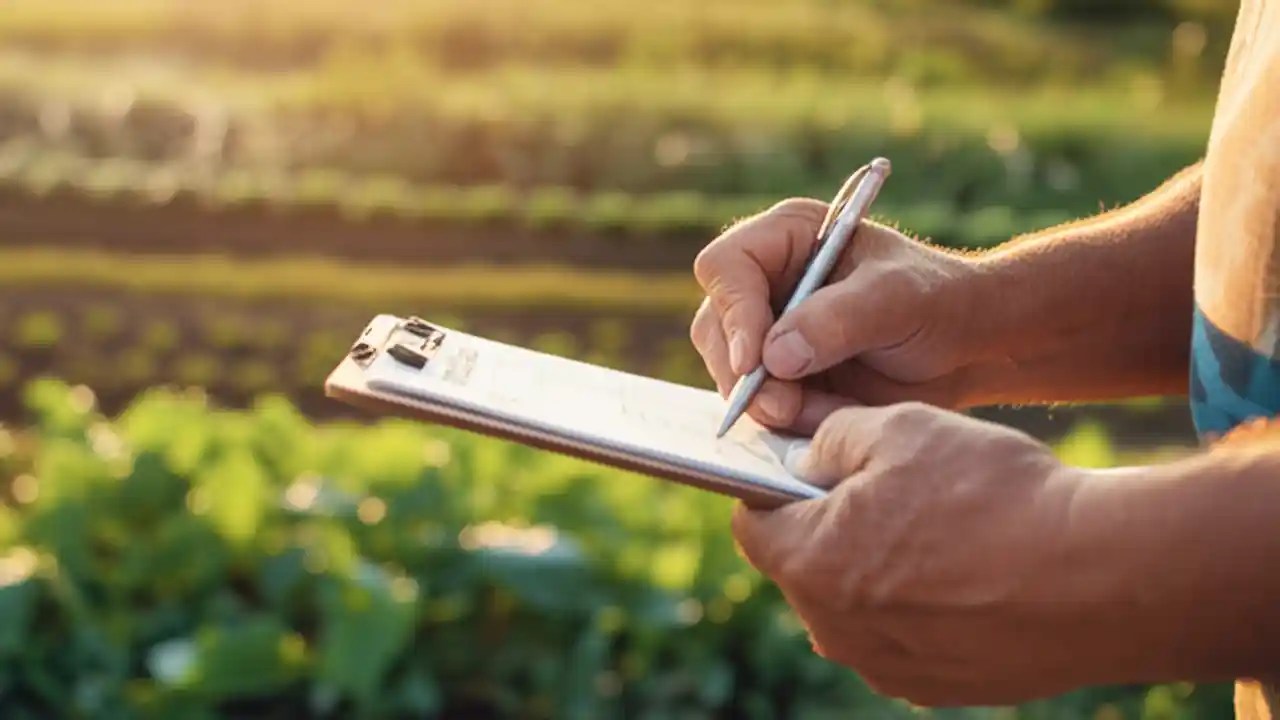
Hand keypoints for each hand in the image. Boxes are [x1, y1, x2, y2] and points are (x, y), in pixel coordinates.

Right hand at [690, 198, 988, 433]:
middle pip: (714, 324)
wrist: (964, 349)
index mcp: (787, 236)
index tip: (753, 361)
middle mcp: (766, 279)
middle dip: (742, 371)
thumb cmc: (936, 302)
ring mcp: (767, 329)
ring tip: (809, 413)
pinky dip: (780, 419)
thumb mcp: (896, 300)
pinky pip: (754, 402)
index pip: (726, 266)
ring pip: (727, 369)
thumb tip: (774, 356)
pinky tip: (820, 418)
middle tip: (781, 406)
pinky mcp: (778, 375)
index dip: (733, 312)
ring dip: (760, 400)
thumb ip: (836, 320)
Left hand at [732, 403, 1140, 706]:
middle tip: (894, 491)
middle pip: (804, 566)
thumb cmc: (994, 494)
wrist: (1100, 577)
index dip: (774, 488)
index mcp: (810, 563)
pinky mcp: (935, 688)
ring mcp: (885, 666)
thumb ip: (831, 438)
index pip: (753, 524)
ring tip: (942, 531)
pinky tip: (969, 574)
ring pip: (853, 605)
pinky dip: (919, 607)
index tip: (811, 468)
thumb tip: (807, 458)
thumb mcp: (900, 428)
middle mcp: (835, 629)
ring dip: (876, 568)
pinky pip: (901, 637)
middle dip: (831, 527)